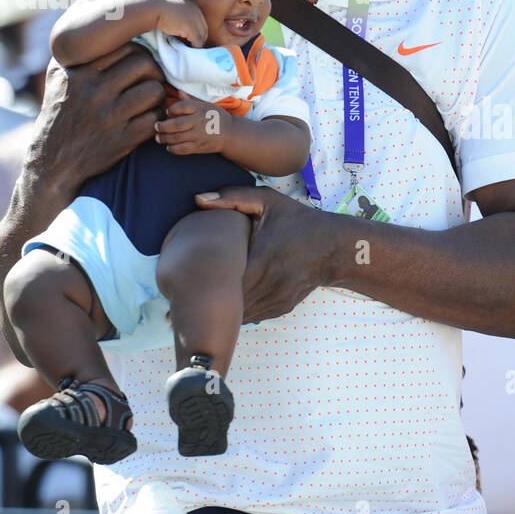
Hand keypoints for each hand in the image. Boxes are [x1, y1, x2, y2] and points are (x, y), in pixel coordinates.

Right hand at [33, 43, 164, 192]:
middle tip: (151, 80)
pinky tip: (146, 119)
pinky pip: (155, 118)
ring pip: (154, 90)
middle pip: (145, 64)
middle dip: (155, 71)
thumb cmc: (60, 113)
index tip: (140, 62)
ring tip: (149, 100)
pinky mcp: (122, 139)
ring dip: (158, 95)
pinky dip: (156, 118)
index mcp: (79, 71)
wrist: (53, 162)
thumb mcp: (58, 76)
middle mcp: (93, 91)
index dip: (140, 52)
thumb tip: (97, 20)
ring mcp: (109, 116)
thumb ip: (76, 51)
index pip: (126, 46)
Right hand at [152, 0, 207, 46]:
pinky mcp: (191, 28)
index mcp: (191, 6)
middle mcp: (196, 12)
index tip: (193, 39)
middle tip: (193, 47)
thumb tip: (177, 26)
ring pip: (202, 36)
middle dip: (200, 38)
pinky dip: (195, 47)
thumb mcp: (172, 10)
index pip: (200, 21)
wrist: (153, 7)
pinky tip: (189, 51)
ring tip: (191, 50)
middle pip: (203, 29)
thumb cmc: (157, 9)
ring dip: (197, 44)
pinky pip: (197, 41)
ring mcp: (195, 20)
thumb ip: (178, 16)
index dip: (198, 31)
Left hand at [155, 96, 228, 154]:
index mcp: (200, 109)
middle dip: (162, 126)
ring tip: (158, 138)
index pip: (182, 107)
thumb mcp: (206, 105)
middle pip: (176, 124)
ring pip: (176, 138)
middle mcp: (198, 122)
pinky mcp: (199, 147)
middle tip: (156, 126)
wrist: (230, 134)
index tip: (167, 112)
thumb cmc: (216, 117)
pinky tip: (168, 146)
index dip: (171, 109)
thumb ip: (191, 100)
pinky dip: (173, 149)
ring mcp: (198, 136)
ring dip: (164, 138)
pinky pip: (182, 149)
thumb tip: (178, 91)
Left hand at [195, 186, 337, 322]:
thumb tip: (197, 199)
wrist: (335, 247)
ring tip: (198, 310)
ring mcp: (277, 299)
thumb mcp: (268, 201)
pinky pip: (253, 315)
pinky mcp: (282, 307)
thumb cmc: (298, 221)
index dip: (201, 285)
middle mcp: (270, 283)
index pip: (223, 280)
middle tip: (179, 304)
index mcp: (261, 258)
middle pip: (229, 302)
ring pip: (240, 314)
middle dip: (207, 303)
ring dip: (221, 312)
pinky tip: (225, 308)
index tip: (181, 286)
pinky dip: (238, 313)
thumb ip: (232, 198)